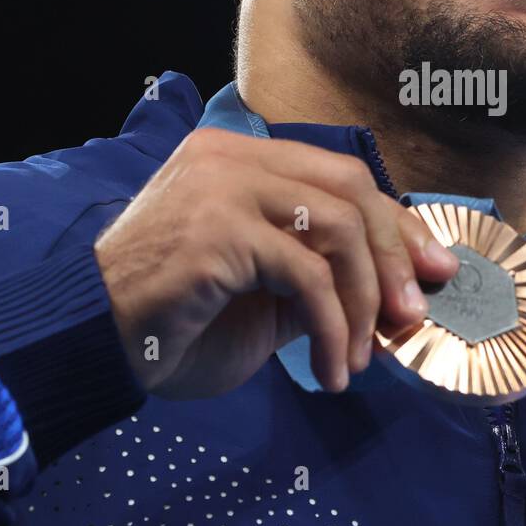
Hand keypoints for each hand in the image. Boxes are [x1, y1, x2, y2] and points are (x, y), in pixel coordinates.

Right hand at [93, 126, 459, 397]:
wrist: (95, 344)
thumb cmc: (174, 324)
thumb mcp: (263, 294)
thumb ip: (318, 275)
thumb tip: (398, 289)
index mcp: (240, 158)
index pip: (341, 174)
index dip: (394, 223)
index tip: (430, 270)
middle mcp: (232, 156)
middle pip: (352, 187)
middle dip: (395, 254)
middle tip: (413, 315)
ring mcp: (223, 186)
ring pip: (339, 226)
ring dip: (367, 299)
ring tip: (363, 354)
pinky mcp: (220, 228)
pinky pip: (309, 276)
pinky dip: (335, 327)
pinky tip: (332, 368)